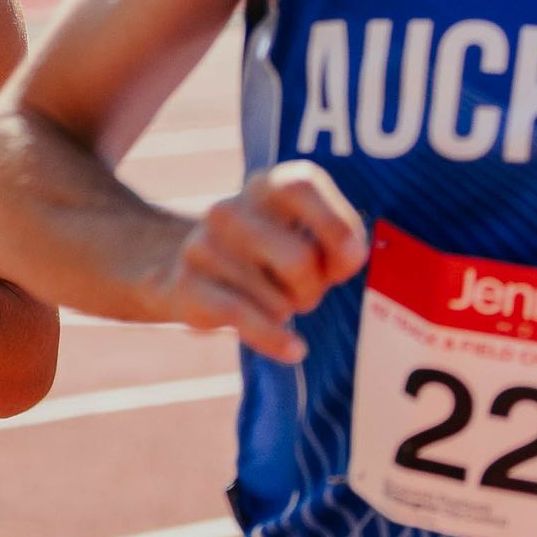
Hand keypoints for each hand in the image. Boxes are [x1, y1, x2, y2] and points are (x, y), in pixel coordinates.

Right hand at [167, 162, 366, 363]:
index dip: (336, 226)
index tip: (349, 258)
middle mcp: (230, 210)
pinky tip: (294, 349)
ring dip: (285, 311)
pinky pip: (245, 320)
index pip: (302, 187)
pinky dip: (276, 340)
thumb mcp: (306, 237)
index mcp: (266, 187)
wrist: (187, 269)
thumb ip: (338, 243)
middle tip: (303, 291)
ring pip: (277, 302)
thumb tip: (348, 257)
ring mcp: (203, 247)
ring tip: (269, 299)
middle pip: (299, 259)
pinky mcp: (187, 286)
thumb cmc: (268, 254)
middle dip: (314, 288)